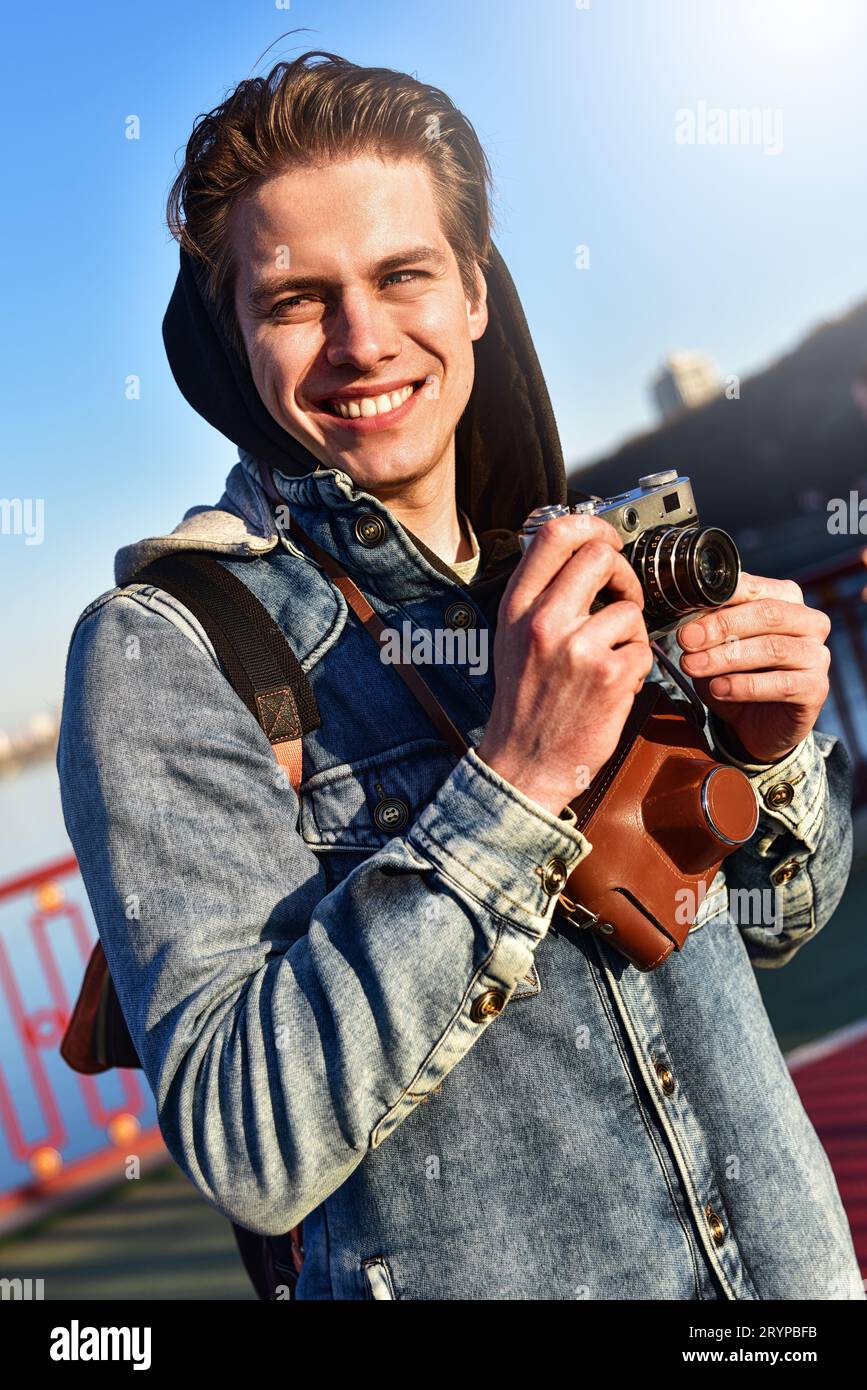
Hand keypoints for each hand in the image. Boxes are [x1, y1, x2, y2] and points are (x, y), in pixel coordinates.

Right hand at [476, 512, 654, 816]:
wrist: (524, 764)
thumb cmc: (524, 703)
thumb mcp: (512, 639)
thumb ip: (539, 596)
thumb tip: (578, 554)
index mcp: (517, 607)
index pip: (553, 535)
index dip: (590, 526)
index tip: (606, 540)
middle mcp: (543, 621)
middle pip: (600, 556)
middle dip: (622, 574)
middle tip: (621, 598)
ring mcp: (577, 647)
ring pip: (629, 608)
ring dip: (631, 633)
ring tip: (610, 660)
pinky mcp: (609, 675)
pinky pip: (643, 649)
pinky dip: (636, 667)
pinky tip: (614, 685)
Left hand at [675, 572, 831, 763]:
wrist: (755, 725)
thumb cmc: (736, 675)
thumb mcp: (715, 647)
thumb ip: (707, 628)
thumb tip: (687, 617)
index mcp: (785, 599)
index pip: (755, 588)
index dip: (719, 598)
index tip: (687, 613)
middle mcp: (809, 622)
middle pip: (768, 614)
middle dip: (721, 626)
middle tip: (687, 640)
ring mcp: (817, 655)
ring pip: (773, 648)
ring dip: (726, 657)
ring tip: (694, 666)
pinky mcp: (817, 689)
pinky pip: (782, 684)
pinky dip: (744, 686)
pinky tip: (719, 689)